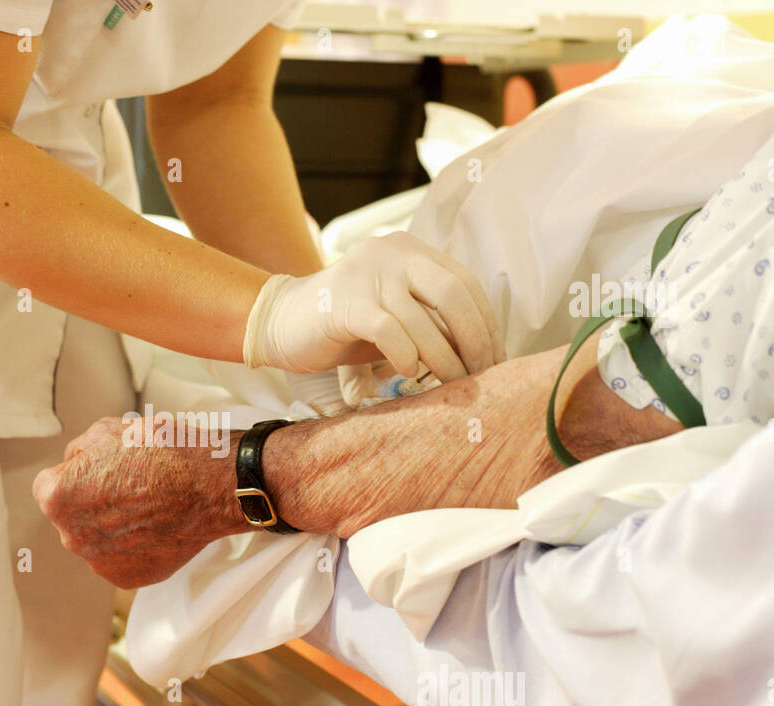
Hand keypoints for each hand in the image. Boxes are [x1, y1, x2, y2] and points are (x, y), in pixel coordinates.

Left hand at [33, 418, 243, 588]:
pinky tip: (155, 526)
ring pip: (97, 540)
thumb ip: (79, 451)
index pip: (49, 486)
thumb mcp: (108, 429)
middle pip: (73, 517)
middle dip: (92, 503)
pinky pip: (121, 559)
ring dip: (113, 526)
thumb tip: (75, 463)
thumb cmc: (161, 454)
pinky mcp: (127, 578)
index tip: (99, 472)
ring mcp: (99, 561)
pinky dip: (134, 546)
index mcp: (58, 498)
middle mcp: (72, 536)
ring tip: (147, 506)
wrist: (208, 487)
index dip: (76, 474)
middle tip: (129, 486)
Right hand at [244, 231, 505, 383]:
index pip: (466, 283)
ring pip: (425, 318)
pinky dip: (406, 356)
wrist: (279, 321)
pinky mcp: (345, 303)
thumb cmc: (343, 326)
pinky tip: (405, 373)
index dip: (486, 324)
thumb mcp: (394, 315)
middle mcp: (393, 254)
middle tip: (481, 375)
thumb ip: (430, 321)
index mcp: (410, 252)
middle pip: (455, 294)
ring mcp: (369, 275)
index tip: (494, 360)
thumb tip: (480, 355)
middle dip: (475, 340)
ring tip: (451, 384)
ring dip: (444, 359)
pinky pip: (391, 332)